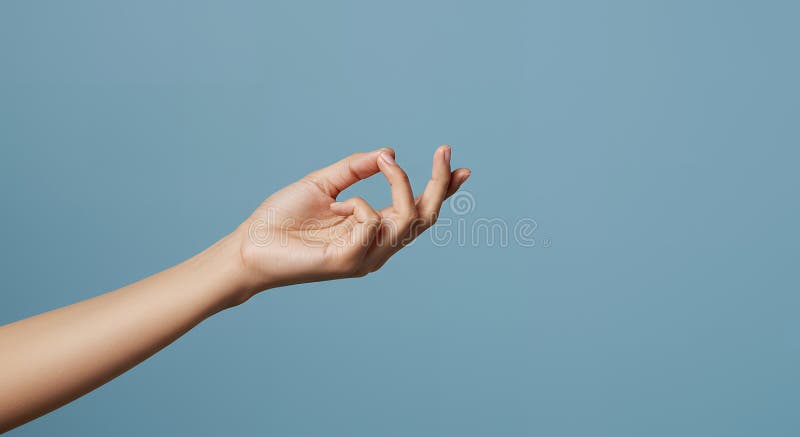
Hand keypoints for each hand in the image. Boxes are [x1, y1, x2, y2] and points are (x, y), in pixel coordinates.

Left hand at [234, 146, 470, 294]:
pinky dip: (361, 207)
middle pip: (425, 218)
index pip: (417, 210)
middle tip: (443, 152)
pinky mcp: (349, 262)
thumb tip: (389, 152)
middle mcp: (376, 245)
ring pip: (408, 221)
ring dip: (400, 186)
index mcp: (373, 227)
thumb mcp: (324, 183)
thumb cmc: (283, 218)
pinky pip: (372, 226)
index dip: (442, 191)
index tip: (461, 167)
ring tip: (386, 165)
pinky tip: (340, 207)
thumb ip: (356, 169)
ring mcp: (366, 257)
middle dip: (440, 184)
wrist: (249, 246)